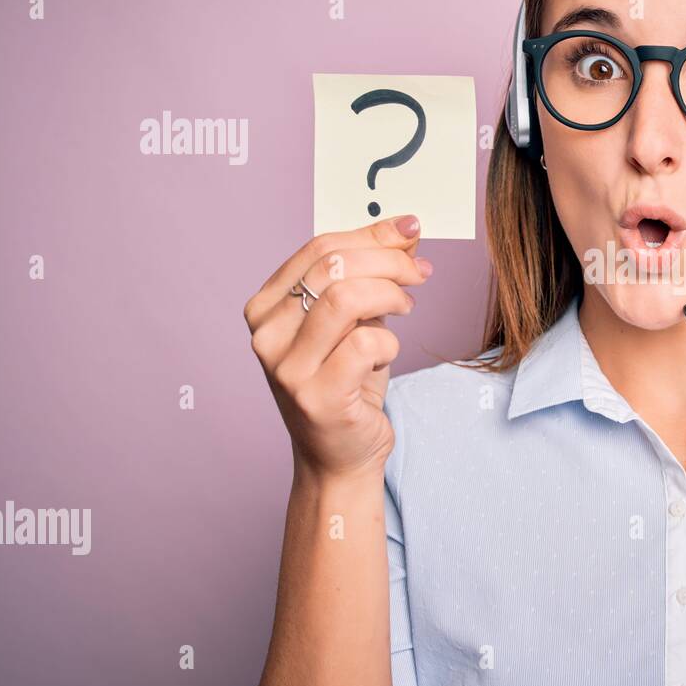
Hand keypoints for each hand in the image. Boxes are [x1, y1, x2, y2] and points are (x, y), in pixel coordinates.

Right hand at [243, 215, 432, 480]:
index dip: (371, 233)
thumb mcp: (356, 320)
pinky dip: (389, 342)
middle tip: (420, 272)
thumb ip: (370, 274)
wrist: (340, 456)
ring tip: (406, 307)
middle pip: (332, 268)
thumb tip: (405, 228)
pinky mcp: (315, 396)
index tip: (411, 230)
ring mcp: (286, 368)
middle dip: (388, 261)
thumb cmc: (348, 383)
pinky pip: (365, 344)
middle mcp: (266, 335)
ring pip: (344, 298)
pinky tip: (387, 354)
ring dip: (390, 295)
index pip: (319, 249)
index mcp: (265, 307)